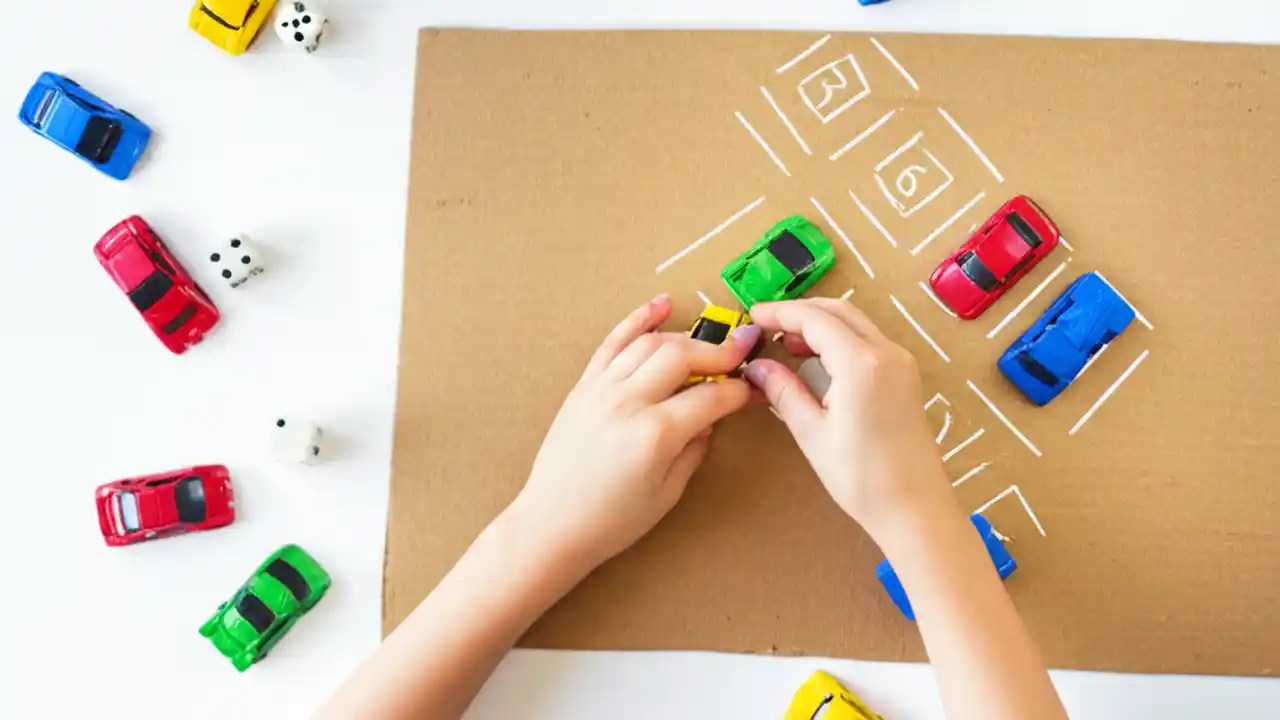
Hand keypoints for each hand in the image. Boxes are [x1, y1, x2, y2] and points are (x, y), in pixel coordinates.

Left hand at [509, 295, 759, 571]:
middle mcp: (627, 402)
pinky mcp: (583, 387)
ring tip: (710, 339)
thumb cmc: (610, 521)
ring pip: (650, 343)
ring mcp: (601, 390)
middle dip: (719, 352)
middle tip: (741, 354)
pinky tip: (660, 305)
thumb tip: (711, 419)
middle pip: (683, 356)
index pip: (711, 397)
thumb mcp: (667, 493)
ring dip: (685, 336)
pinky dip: (637, 319)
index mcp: (655, 434)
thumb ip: (695, 449)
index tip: (754, 389)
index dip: (740, 391)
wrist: (552, 525)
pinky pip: (612, 342)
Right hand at [742, 299, 950, 534]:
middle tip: (767, 326)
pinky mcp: (906, 377)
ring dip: (820, 325)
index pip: (814, 319)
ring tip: (785, 344)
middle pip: (838, 311)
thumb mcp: (812, 433)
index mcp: (861, 364)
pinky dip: (840, 340)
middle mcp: (887, 353)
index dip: (780, 313)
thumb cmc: (862, 478)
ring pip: (856, 324)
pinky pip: (869, 342)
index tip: (754, 316)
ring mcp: (901, 363)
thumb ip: (784, 391)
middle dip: (800, 313)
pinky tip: (817, 360)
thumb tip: (757, 367)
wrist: (915, 508)